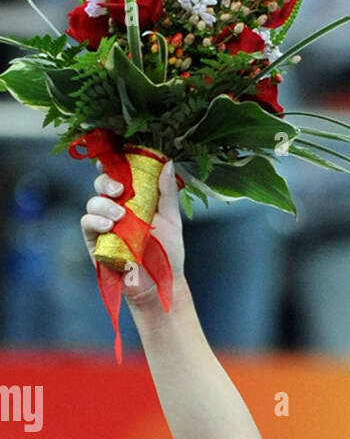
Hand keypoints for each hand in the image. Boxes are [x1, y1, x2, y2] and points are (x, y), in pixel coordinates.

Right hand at [80, 157, 185, 305]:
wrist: (160, 284)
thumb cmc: (168, 253)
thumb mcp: (172, 220)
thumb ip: (167, 193)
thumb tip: (167, 163)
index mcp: (134, 199)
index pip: (119, 174)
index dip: (115, 162)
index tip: (118, 155)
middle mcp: (117, 207)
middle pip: (102, 183)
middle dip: (107, 181)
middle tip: (120, 190)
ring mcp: (104, 223)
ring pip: (93, 202)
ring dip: (104, 204)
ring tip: (120, 217)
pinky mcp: (94, 240)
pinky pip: (87, 222)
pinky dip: (96, 221)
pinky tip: (109, 226)